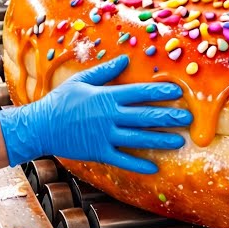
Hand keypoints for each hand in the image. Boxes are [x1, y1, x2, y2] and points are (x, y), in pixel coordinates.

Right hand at [0, 55, 191, 173]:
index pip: (140, 93)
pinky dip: (139, 164)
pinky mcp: (99, 152)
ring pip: (139, 139)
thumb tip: (125, 59)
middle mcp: (110, 116)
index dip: (160, 93)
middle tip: (188, 119)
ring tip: (179, 141)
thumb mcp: (81, 80)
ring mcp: (105, 136)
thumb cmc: (60, 100)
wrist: (40, 126)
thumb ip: (105, 71)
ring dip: (160, 140)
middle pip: (145, 116)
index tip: (178, 92)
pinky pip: (123, 159)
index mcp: (107, 96)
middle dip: (168, 117)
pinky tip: (154, 168)